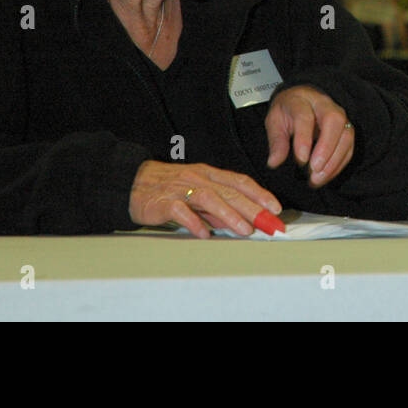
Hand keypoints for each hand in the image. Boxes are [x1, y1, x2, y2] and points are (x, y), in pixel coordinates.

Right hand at [129, 160, 280, 238]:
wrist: (132, 183)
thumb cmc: (167, 188)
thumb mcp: (196, 194)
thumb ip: (217, 207)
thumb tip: (239, 222)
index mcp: (208, 174)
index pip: (239, 181)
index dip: (260, 193)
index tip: (276, 208)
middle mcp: (198, 177)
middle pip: (230, 191)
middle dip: (253, 207)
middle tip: (269, 222)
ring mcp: (181, 188)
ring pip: (210, 198)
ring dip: (229, 215)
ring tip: (244, 230)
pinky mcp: (163, 201)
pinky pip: (181, 211)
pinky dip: (194, 222)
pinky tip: (205, 234)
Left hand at [266, 85, 354, 186]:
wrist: (302, 99)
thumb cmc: (288, 111)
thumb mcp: (275, 122)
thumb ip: (276, 142)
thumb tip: (274, 162)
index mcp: (302, 100)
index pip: (305, 117)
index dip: (304, 139)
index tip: (301, 160)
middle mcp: (324, 104)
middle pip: (334, 120)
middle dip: (326, 147)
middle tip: (315, 169)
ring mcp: (340, 116)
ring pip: (346, 135)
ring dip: (334, 160)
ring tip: (317, 178)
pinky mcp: (347, 129)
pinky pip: (349, 147)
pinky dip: (339, 164)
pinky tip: (326, 176)